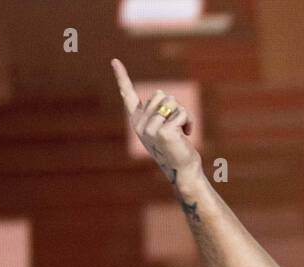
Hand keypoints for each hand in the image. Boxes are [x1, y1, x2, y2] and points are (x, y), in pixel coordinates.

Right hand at [111, 58, 200, 185]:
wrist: (182, 168)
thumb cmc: (175, 146)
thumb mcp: (164, 125)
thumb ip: (160, 109)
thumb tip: (160, 93)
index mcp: (137, 120)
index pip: (128, 95)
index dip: (121, 77)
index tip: (115, 60)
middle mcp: (139, 123)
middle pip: (160, 95)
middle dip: (174, 107)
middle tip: (176, 125)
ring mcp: (150, 128)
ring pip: (172, 102)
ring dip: (182, 114)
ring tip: (182, 130)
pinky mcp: (164, 132)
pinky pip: (181, 113)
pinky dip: (188, 121)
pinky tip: (186, 134)